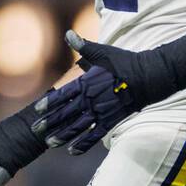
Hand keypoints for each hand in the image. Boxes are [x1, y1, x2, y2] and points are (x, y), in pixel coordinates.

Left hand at [30, 30, 153, 154]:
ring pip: (78, 127)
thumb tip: (68, 34)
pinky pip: (95, 135)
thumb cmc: (124, 62)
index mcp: (86, 82)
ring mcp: (101, 111)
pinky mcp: (112, 120)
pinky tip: (71, 151)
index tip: (36, 109)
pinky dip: (83, 144)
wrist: (150, 76)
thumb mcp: (102, 52)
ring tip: (49, 143)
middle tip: (35, 130)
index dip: (48, 102)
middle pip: (66, 113)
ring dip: (63, 135)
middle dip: (49, 122)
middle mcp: (91, 99)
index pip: (62, 94)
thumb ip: (83, 47)